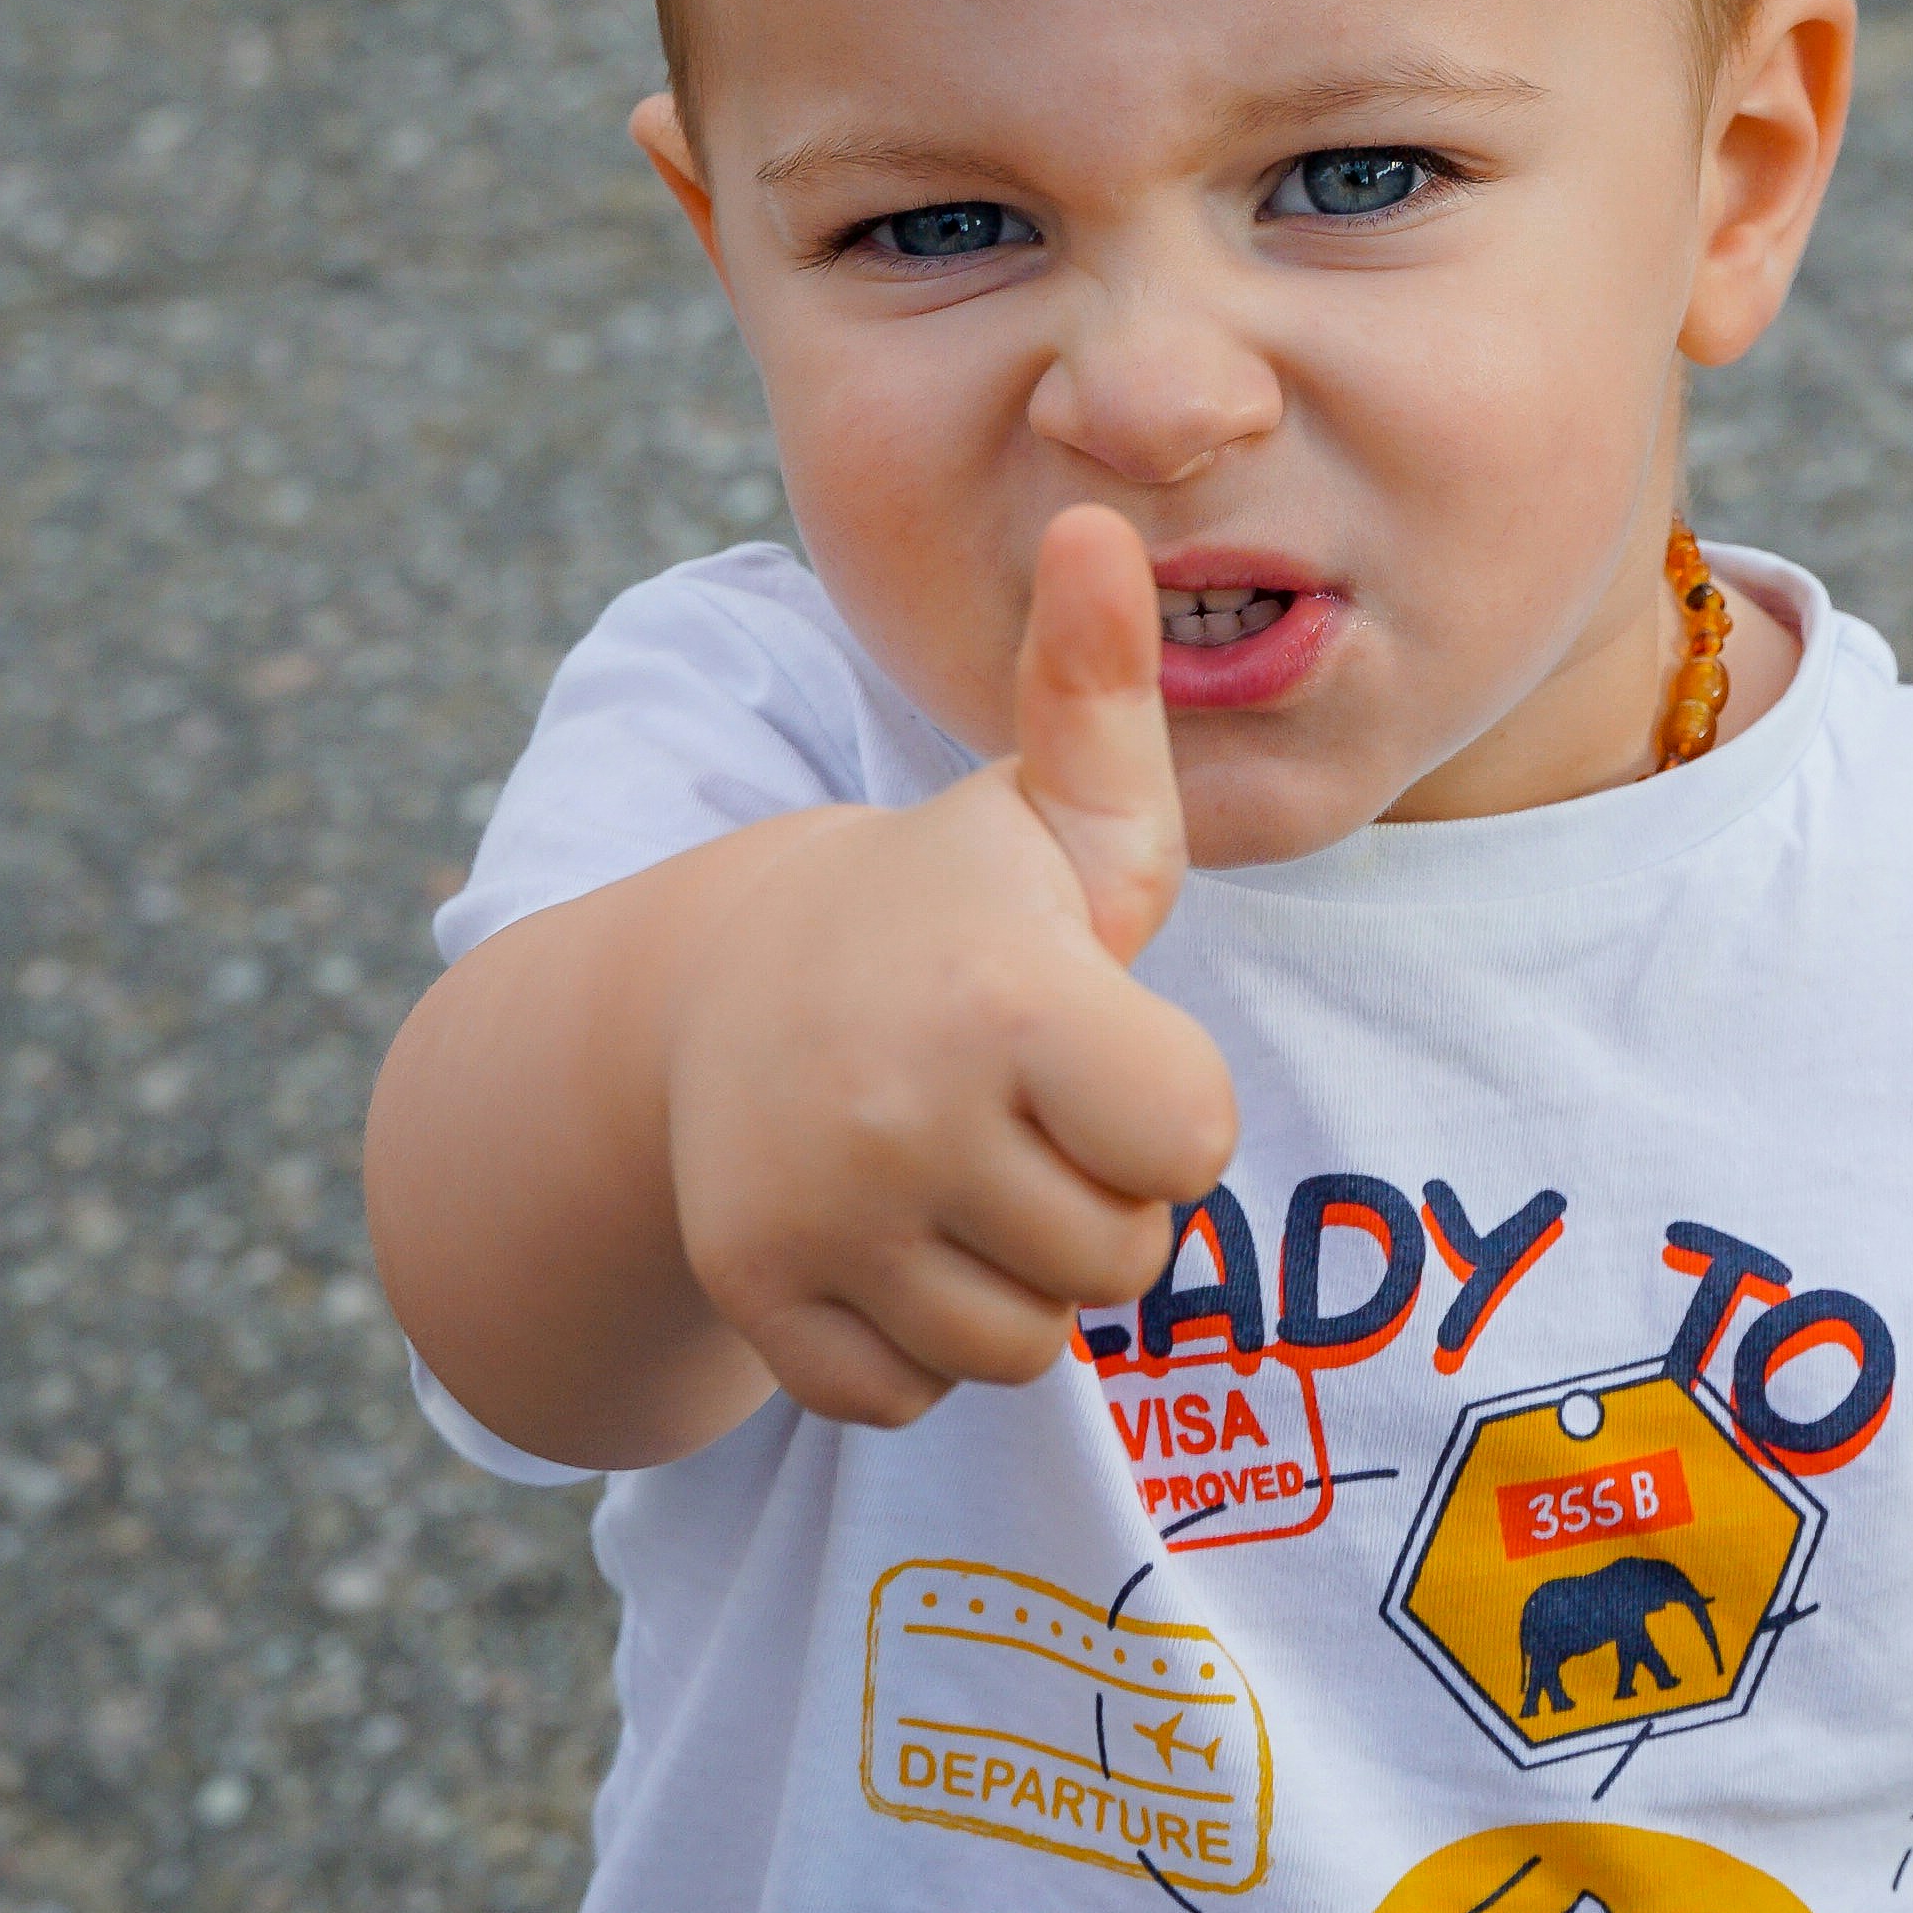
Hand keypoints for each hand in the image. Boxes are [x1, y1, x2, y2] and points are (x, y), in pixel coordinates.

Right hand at [658, 507, 1242, 1423]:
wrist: (720, 985)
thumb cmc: (948, 904)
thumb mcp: (1046, 804)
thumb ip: (1106, 690)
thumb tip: (1103, 518)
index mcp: (1002, 996)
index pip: (1192, 1144)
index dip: (1169, 1101)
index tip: (1103, 1037)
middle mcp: (898, 1115)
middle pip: (1120, 1261)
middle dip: (1099, 1196)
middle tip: (1029, 1107)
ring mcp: (816, 1216)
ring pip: (1020, 1347)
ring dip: (1016, 1279)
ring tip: (966, 1167)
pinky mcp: (758, 1297)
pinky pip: (910, 1394)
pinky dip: (915, 1342)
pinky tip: (894, 1233)